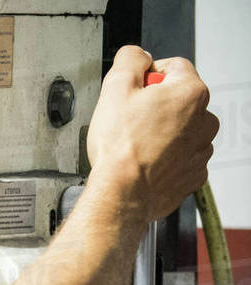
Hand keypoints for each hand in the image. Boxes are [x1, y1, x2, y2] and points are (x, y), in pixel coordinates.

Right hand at [86, 46, 218, 221]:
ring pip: (181, 130)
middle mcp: (204, 119)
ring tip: (136, 145)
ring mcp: (201, 149)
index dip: (147, 76)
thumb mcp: (114, 88)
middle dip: (155, 107)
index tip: (133, 92)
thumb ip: (130, 60)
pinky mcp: (193, 174)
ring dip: (161, 133)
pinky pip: (181, 157)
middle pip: (178, 100)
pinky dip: (165, 158)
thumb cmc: (120, 147)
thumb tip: (137, 56)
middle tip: (129, 121)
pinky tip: (145, 162)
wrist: (121, 192)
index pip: (173, 67)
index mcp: (190, 92)